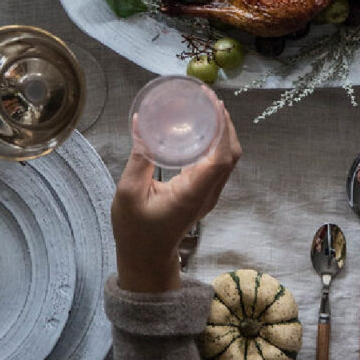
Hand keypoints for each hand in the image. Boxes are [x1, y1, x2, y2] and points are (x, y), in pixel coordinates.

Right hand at [111, 100, 240, 293]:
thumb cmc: (136, 232)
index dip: (223, 129)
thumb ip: (138, 159)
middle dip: (226, 124)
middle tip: (209, 99)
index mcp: (193, 193)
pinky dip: (215, 143)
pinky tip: (201, 129)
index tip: (214, 104)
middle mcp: (208, 192)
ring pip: (227, 158)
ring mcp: (209, 194)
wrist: (146, 260)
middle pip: (230, 154)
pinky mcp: (204, 193)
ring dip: (223, 132)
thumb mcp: (129, 194)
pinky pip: (217, 163)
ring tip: (207, 108)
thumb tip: (139, 123)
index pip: (221, 158)